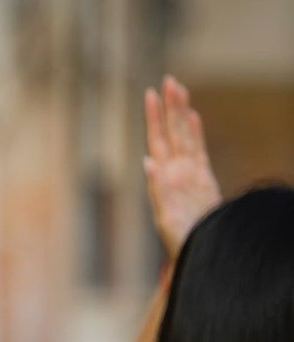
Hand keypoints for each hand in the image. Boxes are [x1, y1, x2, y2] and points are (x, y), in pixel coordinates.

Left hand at [143, 75, 221, 259]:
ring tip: (179, 89)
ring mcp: (189, 174)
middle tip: (168, 80)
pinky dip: (195, 133)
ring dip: (181, 114)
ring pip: (185, 137)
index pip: (157, 140)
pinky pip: (198, 151)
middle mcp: (175, 172)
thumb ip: (157, 189)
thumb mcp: (165, 216)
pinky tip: (192, 117)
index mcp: (164, 178)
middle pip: (171, 133)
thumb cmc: (179, 241)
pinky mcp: (203, 180)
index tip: (151, 94)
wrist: (197, 253)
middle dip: (169, 107)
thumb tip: (147, 162)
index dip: (154, 117)